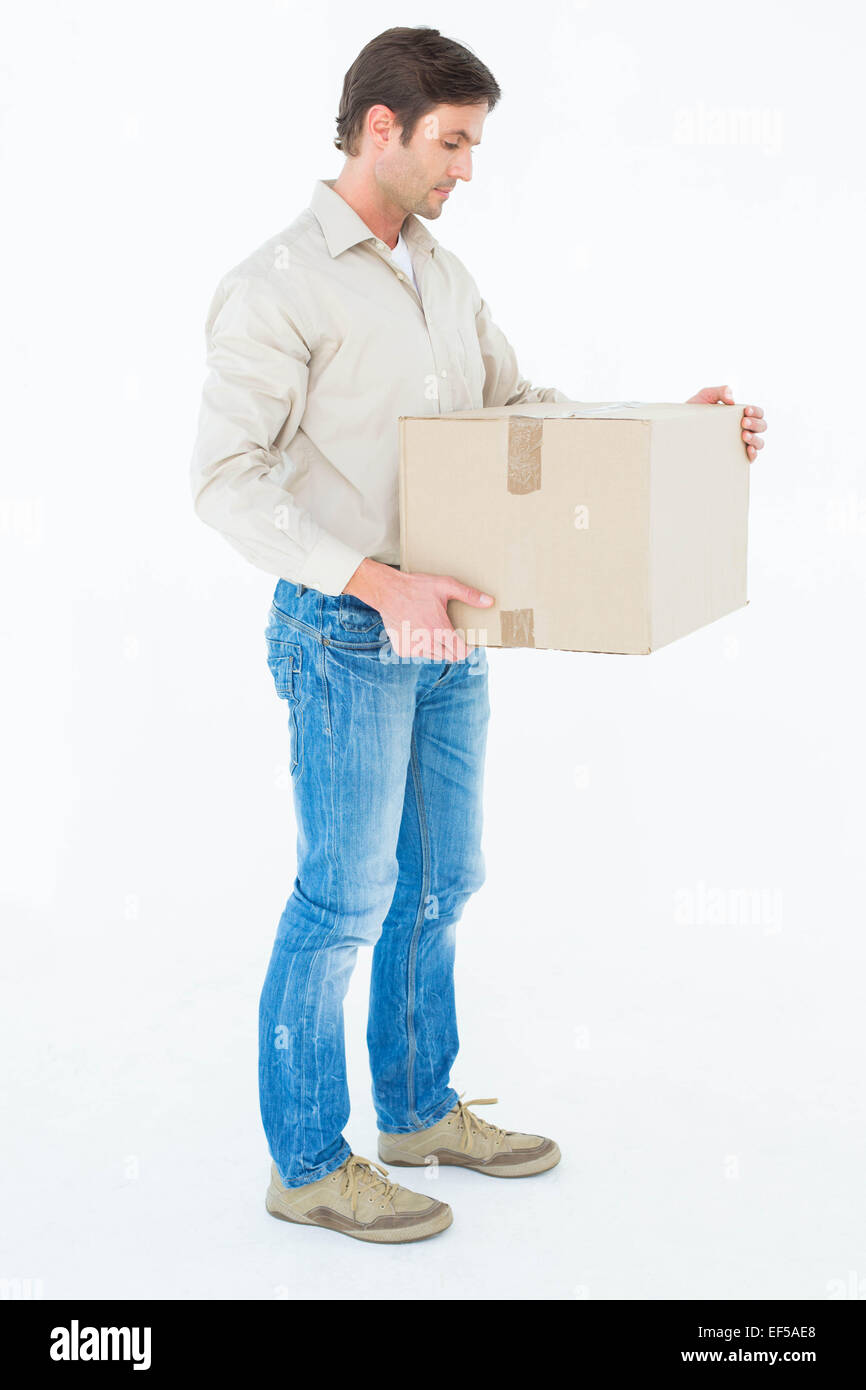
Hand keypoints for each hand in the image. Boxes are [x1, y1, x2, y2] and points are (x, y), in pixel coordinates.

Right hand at [343, 558, 493, 659]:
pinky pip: (419, 654)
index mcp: (441, 631)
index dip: (467, 648)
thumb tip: (490, 602)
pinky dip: (421, 647)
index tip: (466, 641)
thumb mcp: (445, 586)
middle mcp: (427, 643)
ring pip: (434, 656)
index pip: (462, 653)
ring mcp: (414, 648)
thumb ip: (469, 595)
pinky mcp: (403, 650)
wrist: (387, 591)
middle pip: (450, 657)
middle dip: (453, 648)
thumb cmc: (417, 586)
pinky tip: (419, 631)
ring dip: (438, 648)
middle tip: (450, 634)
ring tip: (433, 630)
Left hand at [686, 384, 766, 460]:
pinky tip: (748, 450)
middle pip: (761, 426)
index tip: (746, 410)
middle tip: (743, 421)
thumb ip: (720, 391)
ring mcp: (739, 443)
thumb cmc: (694, 411)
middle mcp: (743, 429)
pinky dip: (753, 454)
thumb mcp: (706, 396)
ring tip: (743, 435)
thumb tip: (732, 398)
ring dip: (755, 438)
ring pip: (759, 442)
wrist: (678, 429)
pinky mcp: (734, 456)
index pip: (757, 413)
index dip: (756, 411)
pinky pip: (751, 458)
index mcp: (739, 415)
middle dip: (756, 423)